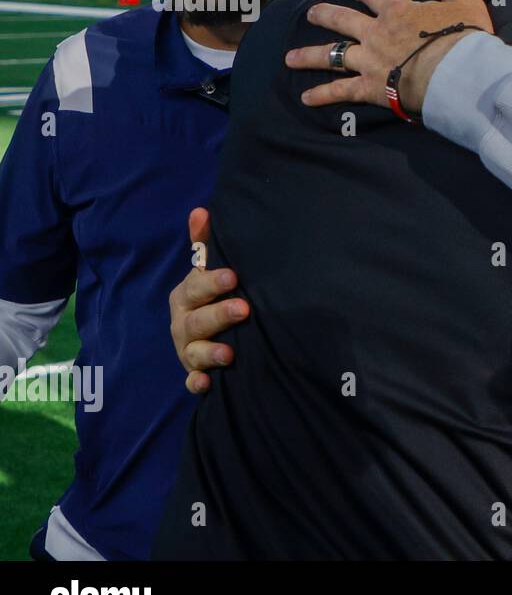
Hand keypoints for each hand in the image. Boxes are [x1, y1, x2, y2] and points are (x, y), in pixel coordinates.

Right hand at [168, 207, 246, 394]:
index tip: (234, 277)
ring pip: (193, 352)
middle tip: (244, 309)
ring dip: (209, 353)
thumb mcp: (209, 270)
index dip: (213, 282)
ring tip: (230, 354)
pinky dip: (198, 383)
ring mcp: (187, 349)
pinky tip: (206, 384)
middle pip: (196, 320)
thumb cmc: (211, 295)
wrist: (209, 331)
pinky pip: (192, 380)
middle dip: (218, 315)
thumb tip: (200, 210)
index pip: (196, 287)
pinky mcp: (194, 372)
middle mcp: (183, 322)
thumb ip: (205, 244)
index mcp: (187, 295)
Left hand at [286, 0, 493, 113]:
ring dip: (309, 56)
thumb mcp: (468, 7)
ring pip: (332, 55)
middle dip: (325, 15)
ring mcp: (369, 60)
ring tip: (290, 58)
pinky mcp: (370, 87)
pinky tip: (305, 99)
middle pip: (343, 19)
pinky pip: (341, 91)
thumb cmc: (463, 38)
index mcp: (399, 11)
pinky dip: (323, 95)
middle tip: (312, 14)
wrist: (455, 71)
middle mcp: (376, 32)